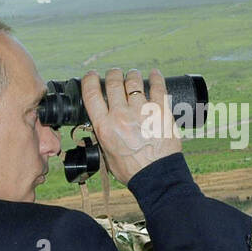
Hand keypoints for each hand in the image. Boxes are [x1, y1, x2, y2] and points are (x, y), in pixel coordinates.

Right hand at [80, 68, 181, 185]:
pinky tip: (154, 73)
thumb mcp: (107, 154)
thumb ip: (103, 135)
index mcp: (105, 127)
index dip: (89, 80)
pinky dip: (155, 77)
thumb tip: (101, 124)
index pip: (91, 94)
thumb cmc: (132, 170)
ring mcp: (142, 111)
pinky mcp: (161, 111)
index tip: (91, 76)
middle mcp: (121, 116)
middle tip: (114, 73)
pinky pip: (158, 87)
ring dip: (132, 75)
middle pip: (113, 83)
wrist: (157, 177)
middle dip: (112, 74)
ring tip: (133, 75)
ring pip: (134, 82)